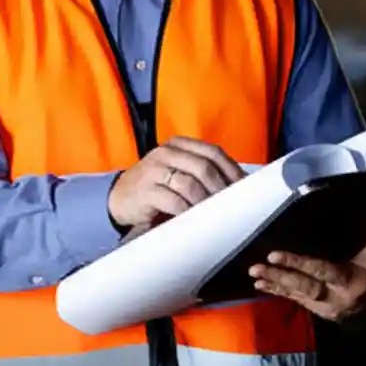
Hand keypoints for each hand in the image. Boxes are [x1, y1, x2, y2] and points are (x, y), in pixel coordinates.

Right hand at [107, 137, 245, 228]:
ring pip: (190, 184)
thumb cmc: (155, 188)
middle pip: (204, 167)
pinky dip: (189, 212)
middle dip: (222, 188)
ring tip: (217, 215)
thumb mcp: (177, 173)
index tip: (246, 188)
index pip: (213, 152)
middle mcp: (166, 153)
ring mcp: (154, 170)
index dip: (232, 170)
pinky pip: (174, 201)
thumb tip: (239, 186)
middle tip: (234, 206)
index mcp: (178, 145)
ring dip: (206, 202)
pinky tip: (196, 220)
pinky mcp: (145, 191)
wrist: (119, 198)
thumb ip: (201, 173)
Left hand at [248, 213, 365, 322]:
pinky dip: (276, 291)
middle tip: (258, 266)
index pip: (323, 272)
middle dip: (281, 277)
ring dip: (274, 284)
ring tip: (253, 274)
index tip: (275, 255)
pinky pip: (294, 299)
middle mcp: (338, 298)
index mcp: (354, 282)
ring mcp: (325, 305)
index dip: (299, 264)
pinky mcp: (315, 306)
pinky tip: (259, 284)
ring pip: (297, 295)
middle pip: (306, 288)